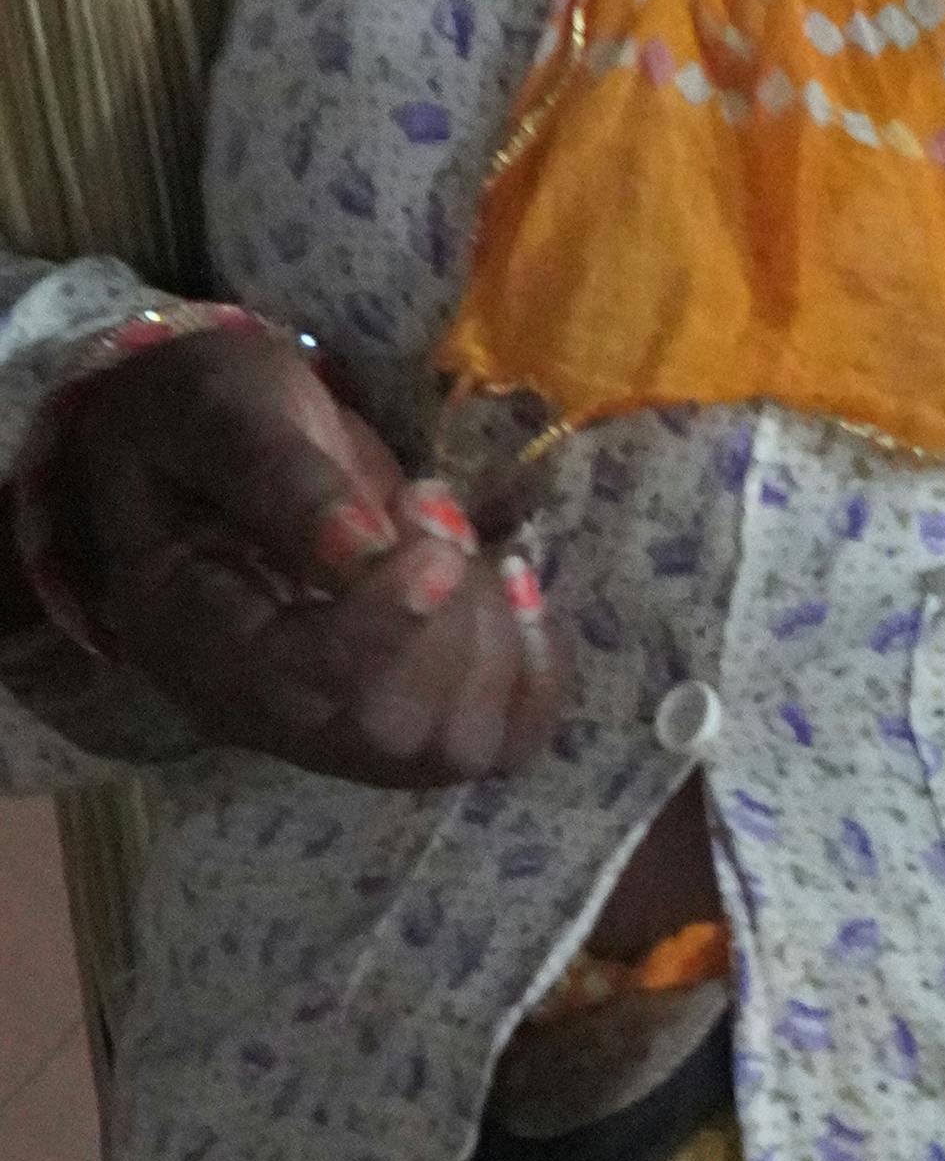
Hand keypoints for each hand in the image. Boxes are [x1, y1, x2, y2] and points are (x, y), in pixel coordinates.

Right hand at [15, 322, 567, 787]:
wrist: (215, 439)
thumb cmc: (205, 414)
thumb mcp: (227, 411)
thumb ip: (280, 479)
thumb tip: (359, 552)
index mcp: (194, 638)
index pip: (304, 687)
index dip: (388, 622)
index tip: (430, 520)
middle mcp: (262, 709)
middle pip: (392, 736)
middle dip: (450, 621)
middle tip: (433, 507)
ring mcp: (337, 721)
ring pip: (456, 748)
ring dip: (497, 640)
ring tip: (463, 539)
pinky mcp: (404, 706)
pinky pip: (499, 740)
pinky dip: (534, 668)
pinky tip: (511, 581)